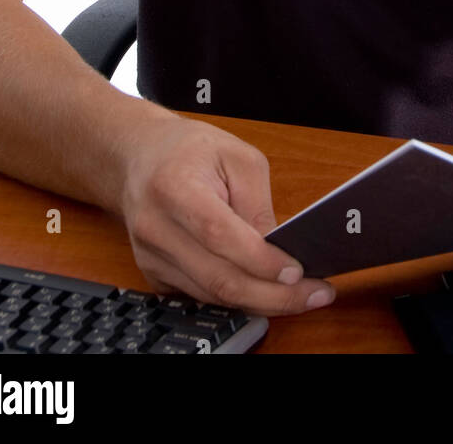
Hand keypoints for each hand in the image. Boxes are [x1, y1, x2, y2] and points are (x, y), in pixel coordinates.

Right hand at [118, 114, 336, 316]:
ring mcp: (151, 256)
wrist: (139, 157)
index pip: (219, 234)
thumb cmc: (189, 150)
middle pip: (218, 278)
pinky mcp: (154, 274)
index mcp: (175, 187)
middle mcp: (156, 227)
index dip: (260, 260)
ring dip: (260, 302)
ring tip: (299, 296)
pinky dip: (236, 297)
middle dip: (272, 295)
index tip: (296, 271)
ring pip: (212, 295)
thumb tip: (279, 250)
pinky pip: (202, 296)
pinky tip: (263, 291)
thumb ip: (258, 204)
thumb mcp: (237, 155)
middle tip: (312, 295)